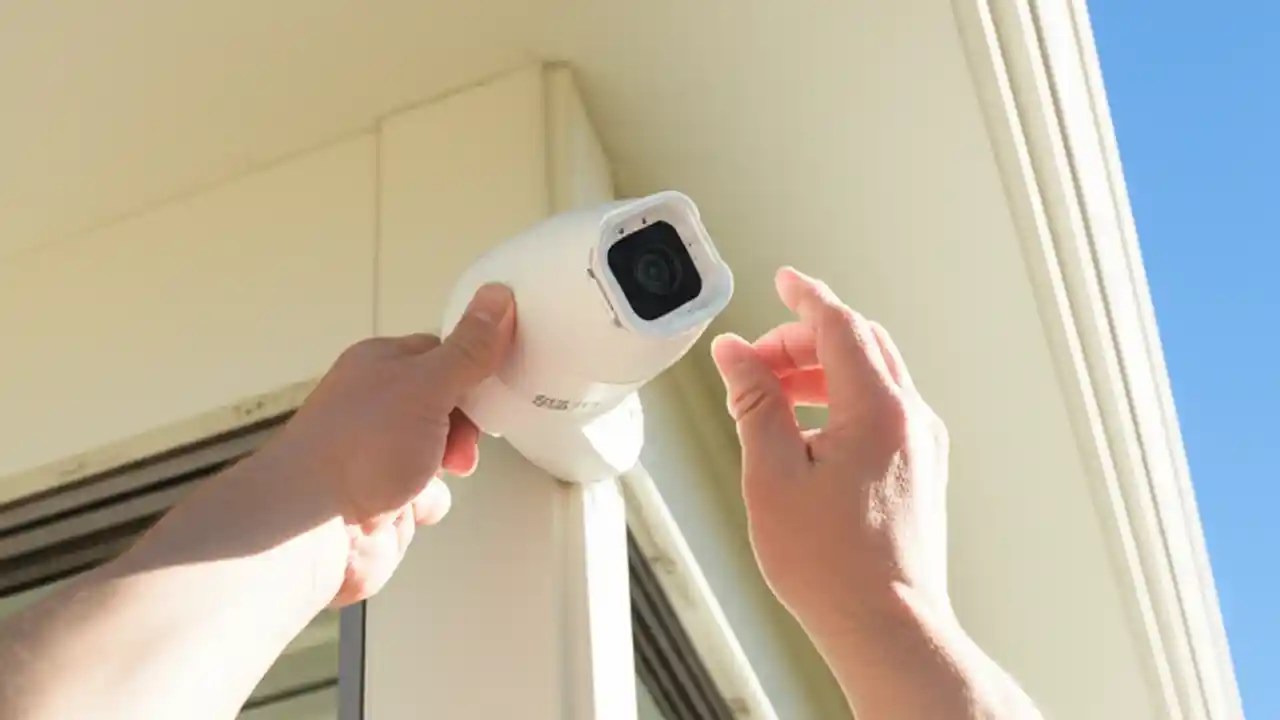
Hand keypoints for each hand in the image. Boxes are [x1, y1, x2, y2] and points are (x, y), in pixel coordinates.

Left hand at [248, 283, 514, 605]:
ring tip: (429, 477)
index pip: (442, 353)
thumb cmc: (360, 447)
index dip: (473, 369)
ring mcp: (377, 454)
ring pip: (439, 452)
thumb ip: (469, 350)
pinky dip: (423, 504)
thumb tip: (499, 295)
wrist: (307, 530)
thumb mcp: (427, 387)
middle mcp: (376, 406)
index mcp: (380, 366)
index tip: (498, 387)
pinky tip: (405, 507)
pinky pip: (424, 496)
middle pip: (446, 405)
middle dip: (463, 427)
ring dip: (444, 467)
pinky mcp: (382, 498)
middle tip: (460, 443)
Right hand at [711, 267, 950, 637]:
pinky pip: (885, 409)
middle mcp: (912, 419)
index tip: (783, 281)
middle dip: (806, 338)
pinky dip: (844, 399)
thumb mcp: (770, 474)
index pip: (841, 326)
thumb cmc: (830, 564)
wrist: (888, 626)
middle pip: (861, 345)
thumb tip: (736, 354)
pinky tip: (808, 432)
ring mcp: (924, 445)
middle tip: (759, 357)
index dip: (806, 298)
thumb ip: (755, 402)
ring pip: (875, 376)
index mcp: (877, 409)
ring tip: (774, 395)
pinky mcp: (923, 471)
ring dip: (823, 370)